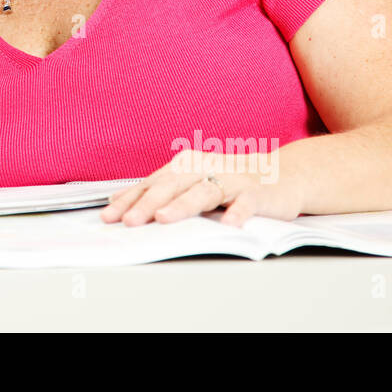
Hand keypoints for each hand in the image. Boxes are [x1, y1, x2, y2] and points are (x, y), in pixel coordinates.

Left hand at [101, 149, 304, 227]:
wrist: (283, 174)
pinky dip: (237, 213)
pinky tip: (228, 224)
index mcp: (186, 166)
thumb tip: (117, 201)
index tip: (108, 216)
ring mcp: (232, 179)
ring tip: (165, 219)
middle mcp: (205, 169)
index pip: (152, 184)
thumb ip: (161, 190)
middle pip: (172, 186)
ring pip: (204, 192)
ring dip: (183, 205)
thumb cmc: (230, 180)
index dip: (129, 200)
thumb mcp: (192, 182)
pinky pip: (246, 203)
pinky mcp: (257, 193)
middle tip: (128, 221)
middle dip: (148, 204)